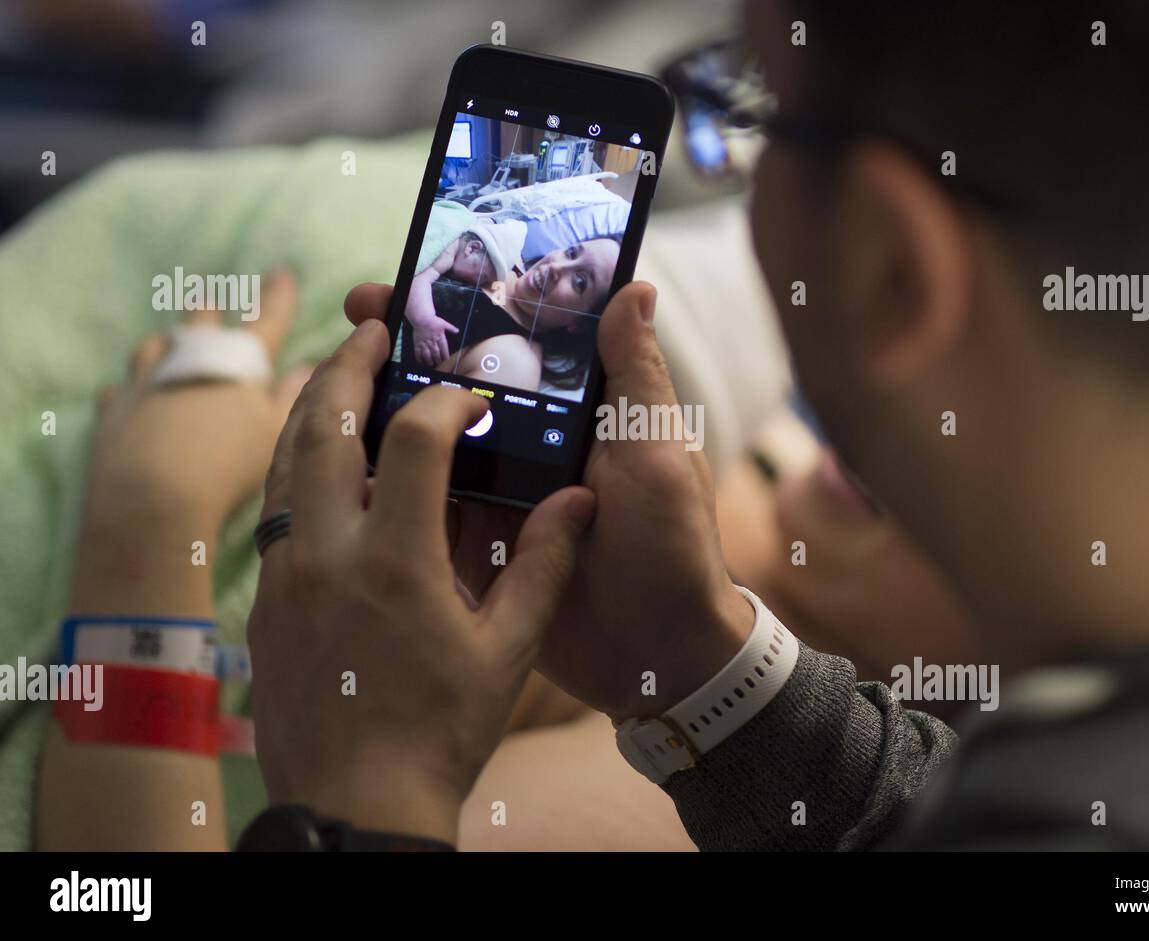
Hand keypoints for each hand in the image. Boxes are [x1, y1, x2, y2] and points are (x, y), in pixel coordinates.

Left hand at [72, 271, 307, 612]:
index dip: (278, 298)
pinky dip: (128, 391)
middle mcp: (190, 360)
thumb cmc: (229, 463)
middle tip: (209, 299)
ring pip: (154, 349)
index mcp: (239, 362)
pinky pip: (119, 393)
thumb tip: (312, 368)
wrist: (153, 495)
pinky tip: (126, 394)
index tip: (282, 273)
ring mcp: (146, 382)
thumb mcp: (277, 430)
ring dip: (165, 344)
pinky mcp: (114, 412)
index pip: (266, 320)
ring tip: (166, 342)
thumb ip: (294, 396)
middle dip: (209, 311)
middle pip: (200, 324)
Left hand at [246, 316, 594, 843]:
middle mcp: (327, 556)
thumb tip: (578, 499)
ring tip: (339, 373)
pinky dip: (297, 467)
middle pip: (324, 427)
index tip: (469, 392)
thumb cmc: (440, 731)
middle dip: (350, 365)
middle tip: (373, 326)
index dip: (443, 399)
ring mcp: (285, 578)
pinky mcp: (265, 604)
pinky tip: (321, 466)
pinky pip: (274, 511)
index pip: (412, 440)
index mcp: (395, 562)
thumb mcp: (508, 650)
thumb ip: (542, 565)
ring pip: (285, 463)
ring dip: (311, 408)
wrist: (357, 804)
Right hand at [343, 282, 754, 723]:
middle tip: (356, 318)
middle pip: (460, 389)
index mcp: (576, 415)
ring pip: (433, 448)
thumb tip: (634, 288)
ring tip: (330, 382)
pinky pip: (426, 512)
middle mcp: (532, 447)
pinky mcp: (479, 550)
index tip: (409, 281)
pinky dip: (389, 491)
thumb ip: (634, 377)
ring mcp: (501, 499)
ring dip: (387, 417)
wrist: (661, 657)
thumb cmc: (673, 547)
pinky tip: (341, 466)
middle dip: (406, 352)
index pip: (512, 344)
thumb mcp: (656, 453)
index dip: (461, 309)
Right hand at [411, 312, 458, 365]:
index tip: (446, 360)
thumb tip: (457, 331)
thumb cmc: (433, 320)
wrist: (422, 318)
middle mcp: (432, 341)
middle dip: (438, 360)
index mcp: (440, 337)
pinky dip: (418, 357)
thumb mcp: (444, 323)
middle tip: (439, 363)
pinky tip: (420, 361)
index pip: (444, 349)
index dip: (445, 355)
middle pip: (436, 353)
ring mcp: (424, 343)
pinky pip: (417, 352)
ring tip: (431, 363)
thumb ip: (451, 328)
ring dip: (429, 360)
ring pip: (427, 354)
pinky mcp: (417, 343)